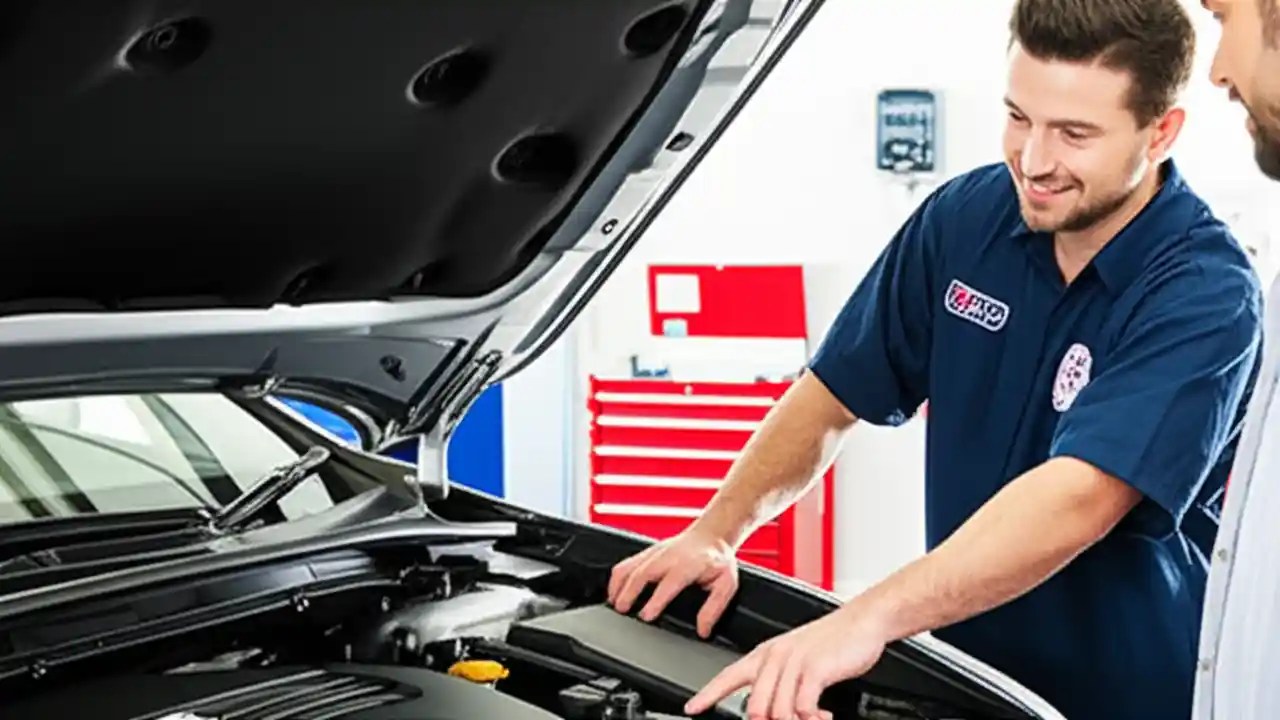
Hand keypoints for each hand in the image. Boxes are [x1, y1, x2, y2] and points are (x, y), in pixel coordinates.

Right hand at [606, 526, 738, 637]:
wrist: (713, 534)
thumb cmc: (718, 559)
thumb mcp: (726, 584)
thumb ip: (714, 607)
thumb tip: (703, 630)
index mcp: (689, 564)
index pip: (669, 582)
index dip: (655, 600)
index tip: (645, 616)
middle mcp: (669, 556)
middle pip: (642, 572)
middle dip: (629, 592)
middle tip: (622, 611)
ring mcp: (656, 551)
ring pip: (630, 565)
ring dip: (618, 584)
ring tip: (614, 604)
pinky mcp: (648, 551)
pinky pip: (627, 562)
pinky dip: (617, 577)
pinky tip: (616, 592)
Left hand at [684, 606, 888, 719]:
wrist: (862, 620)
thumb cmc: (832, 642)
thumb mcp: (797, 658)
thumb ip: (779, 680)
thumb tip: (769, 710)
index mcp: (766, 654)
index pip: (727, 676)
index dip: (707, 695)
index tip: (691, 708)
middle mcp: (774, 657)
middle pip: (754, 708)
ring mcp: (793, 662)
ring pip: (777, 712)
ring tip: (816, 718)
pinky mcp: (813, 668)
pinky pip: (802, 708)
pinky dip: (814, 718)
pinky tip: (823, 714)